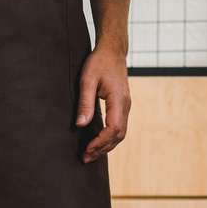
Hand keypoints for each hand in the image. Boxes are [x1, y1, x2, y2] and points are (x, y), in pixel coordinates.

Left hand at [76, 47, 130, 162]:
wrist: (112, 50)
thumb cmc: (98, 62)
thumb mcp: (87, 80)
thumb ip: (85, 103)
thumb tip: (80, 125)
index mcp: (118, 99)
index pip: (113, 129)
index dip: (100, 142)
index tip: (86, 149)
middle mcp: (126, 104)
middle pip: (119, 135)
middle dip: (103, 148)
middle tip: (86, 158)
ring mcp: (126, 105)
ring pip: (121, 132)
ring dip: (106, 145)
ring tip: (90, 153)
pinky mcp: (122, 104)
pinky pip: (119, 126)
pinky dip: (109, 137)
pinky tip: (97, 140)